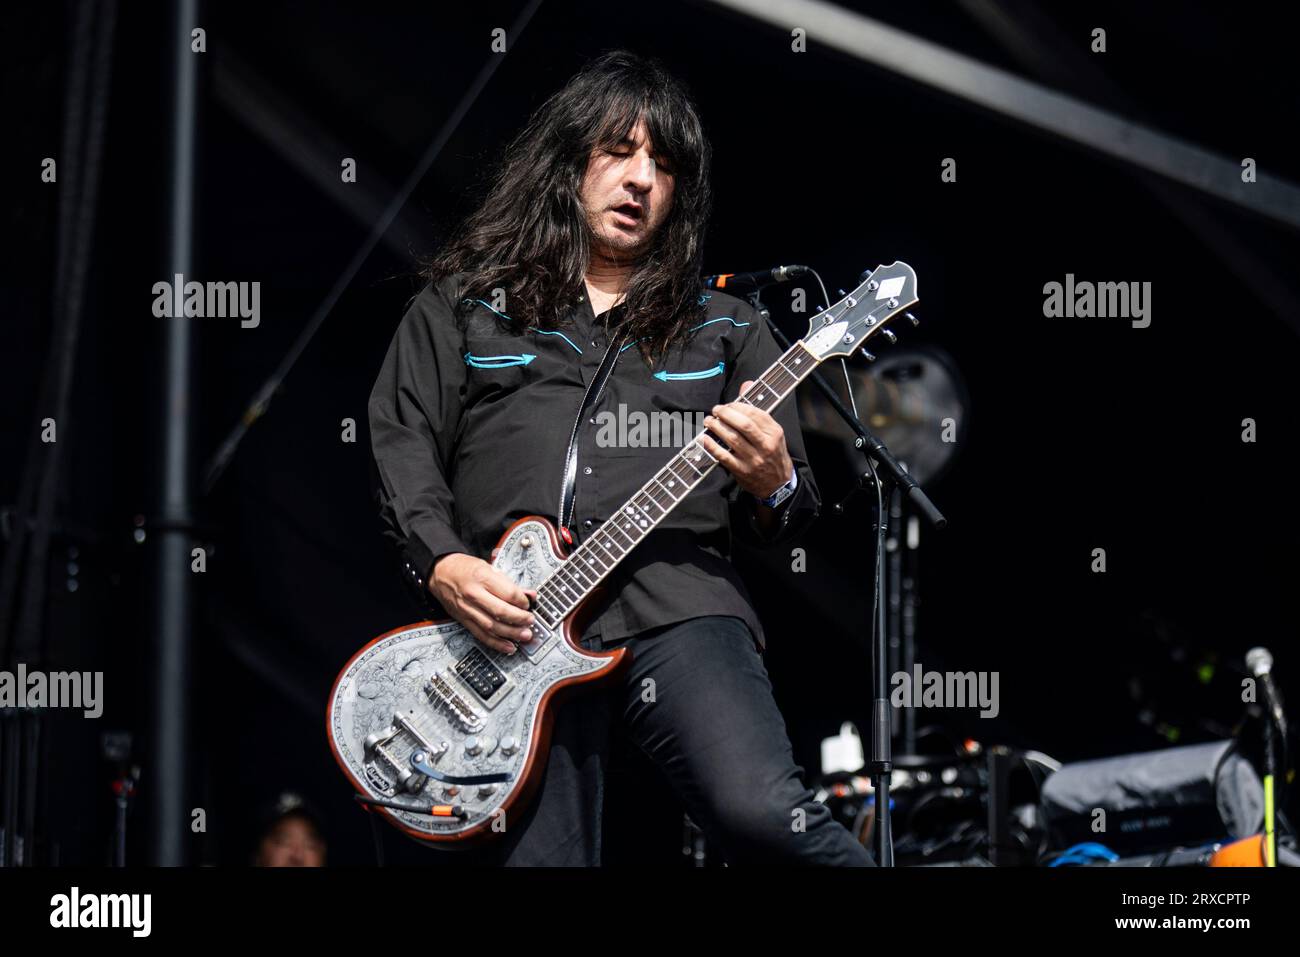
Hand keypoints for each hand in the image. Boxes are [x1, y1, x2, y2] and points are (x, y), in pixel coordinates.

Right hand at [428, 553, 535, 654]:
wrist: (440, 572)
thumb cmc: (465, 568)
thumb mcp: (489, 568)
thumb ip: (510, 583)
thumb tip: (529, 594)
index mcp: (482, 577)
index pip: (508, 593)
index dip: (522, 602)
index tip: (529, 604)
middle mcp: (473, 594)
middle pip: (500, 612)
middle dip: (519, 619)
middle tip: (531, 621)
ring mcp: (467, 609)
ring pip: (492, 627)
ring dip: (511, 634)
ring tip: (525, 635)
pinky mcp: (463, 620)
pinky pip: (481, 635)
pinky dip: (496, 643)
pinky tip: (509, 646)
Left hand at [698, 380, 793, 500]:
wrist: (778, 484)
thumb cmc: (772, 454)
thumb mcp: (772, 432)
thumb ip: (756, 408)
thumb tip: (746, 384)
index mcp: (774, 432)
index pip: (755, 413)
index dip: (738, 406)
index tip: (728, 404)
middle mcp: (765, 445)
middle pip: (743, 425)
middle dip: (726, 414)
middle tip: (716, 410)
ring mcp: (754, 459)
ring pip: (733, 439)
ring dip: (717, 427)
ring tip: (708, 421)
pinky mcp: (742, 471)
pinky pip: (724, 457)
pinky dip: (712, 446)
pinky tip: (705, 439)